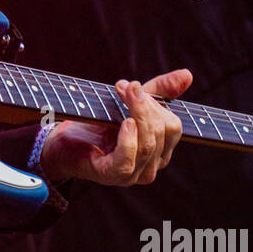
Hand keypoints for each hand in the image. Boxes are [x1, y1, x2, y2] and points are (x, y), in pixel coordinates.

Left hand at [39, 68, 191, 186]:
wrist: (64, 140)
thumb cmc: (99, 123)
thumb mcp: (131, 103)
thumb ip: (159, 91)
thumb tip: (188, 75)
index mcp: (160, 150)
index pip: (173, 126)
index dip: (156, 103)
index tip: (132, 84)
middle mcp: (152, 166)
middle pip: (162, 132)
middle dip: (144, 105)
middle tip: (123, 87)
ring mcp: (134, 174)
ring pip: (148, 144)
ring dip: (136, 113)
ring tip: (122, 95)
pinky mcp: (113, 176)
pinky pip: (128, 161)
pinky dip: (128, 140)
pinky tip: (125, 123)